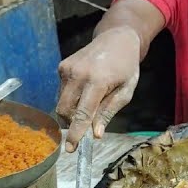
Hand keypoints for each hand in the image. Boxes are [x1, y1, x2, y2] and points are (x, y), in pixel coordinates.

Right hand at [56, 26, 141, 151]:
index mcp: (97, 81)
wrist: (116, 38)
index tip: (70, 148)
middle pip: (65, 110)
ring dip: (71, 110)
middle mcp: (78, 74)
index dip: (76, 133)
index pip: (82, 113)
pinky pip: (61, 91)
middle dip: (71, 123)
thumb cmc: (126, 66)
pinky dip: (70, 97)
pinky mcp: (61, 67)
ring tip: (89, 101)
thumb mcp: (126, 91)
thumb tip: (95, 134)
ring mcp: (67, 69)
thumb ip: (109, 112)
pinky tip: (84, 88)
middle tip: (85, 125)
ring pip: (61, 102)